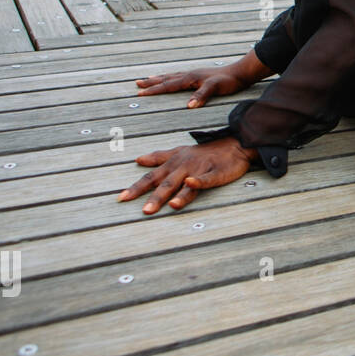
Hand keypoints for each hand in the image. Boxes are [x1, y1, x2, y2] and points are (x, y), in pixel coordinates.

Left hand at [117, 138, 255, 214]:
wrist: (233, 144)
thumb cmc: (204, 151)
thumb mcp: (179, 151)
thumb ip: (159, 157)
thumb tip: (138, 160)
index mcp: (173, 163)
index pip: (151, 177)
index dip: (137, 187)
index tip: (121, 198)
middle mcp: (184, 166)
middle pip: (166, 183)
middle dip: (154, 197)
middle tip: (144, 211)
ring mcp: (200, 169)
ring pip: (185, 184)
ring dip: (176, 194)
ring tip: (168, 205)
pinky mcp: (216, 172)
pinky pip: (207, 179)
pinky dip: (199, 181)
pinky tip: (191, 183)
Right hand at [135, 62, 256, 108]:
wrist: (240, 72)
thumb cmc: (229, 81)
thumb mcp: (215, 89)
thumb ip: (202, 96)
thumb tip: (188, 106)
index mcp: (190, 78)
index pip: (168, 85)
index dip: (154, 90)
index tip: (140, 92)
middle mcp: (189, 74)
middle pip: (166, 79)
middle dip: (151, 82)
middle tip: (137, 83)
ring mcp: (194, 74)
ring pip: (172, 76)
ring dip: (159, 78)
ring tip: (148, 78)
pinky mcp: (199, 75)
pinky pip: (179, 76)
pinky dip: (170, 77)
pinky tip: (171, 79)